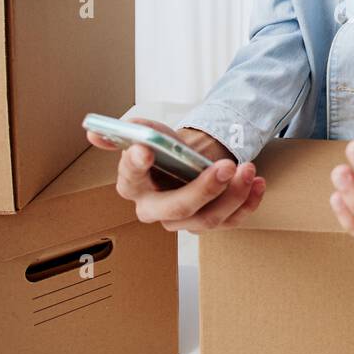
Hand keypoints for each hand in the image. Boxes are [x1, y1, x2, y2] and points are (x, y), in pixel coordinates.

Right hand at [86, 119, 263, 232]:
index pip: (130, 177)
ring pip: (209, 218)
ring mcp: (185, 221)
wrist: (191, 160)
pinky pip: (233, 220)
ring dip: (233, 195)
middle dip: (202, 189)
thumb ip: (130, 132)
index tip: (144, 148)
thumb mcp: (149, 133)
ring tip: (248, 168)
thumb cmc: (167, 149)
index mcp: (133, 185)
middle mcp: (156, 209)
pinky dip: (249, 202)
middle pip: (176, 208)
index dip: (135, 164)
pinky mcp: (212, 222)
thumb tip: (95, 134)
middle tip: (225, 166)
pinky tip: (259, 182)